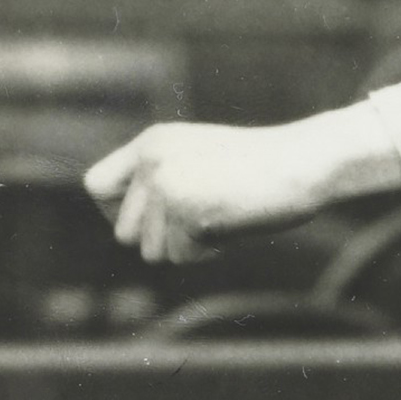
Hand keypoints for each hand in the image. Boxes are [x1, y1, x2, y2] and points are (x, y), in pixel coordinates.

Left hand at [84, 112, 400, 262]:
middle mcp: (151, 162)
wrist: (304, 161)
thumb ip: (163, 184)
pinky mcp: (187, 210)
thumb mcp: (200, 162)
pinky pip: (183, 256)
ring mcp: (167, 186)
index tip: (152, 218)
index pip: (96, 187)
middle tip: (199, 222)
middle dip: (161, 240)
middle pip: (124, 232)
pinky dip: (208, 251)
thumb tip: (127, 233)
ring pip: (152, 251)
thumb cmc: (262, 169)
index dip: (119, 212)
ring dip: (186, 248)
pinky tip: (233, 223)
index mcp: (151, 143)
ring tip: (220, 217)